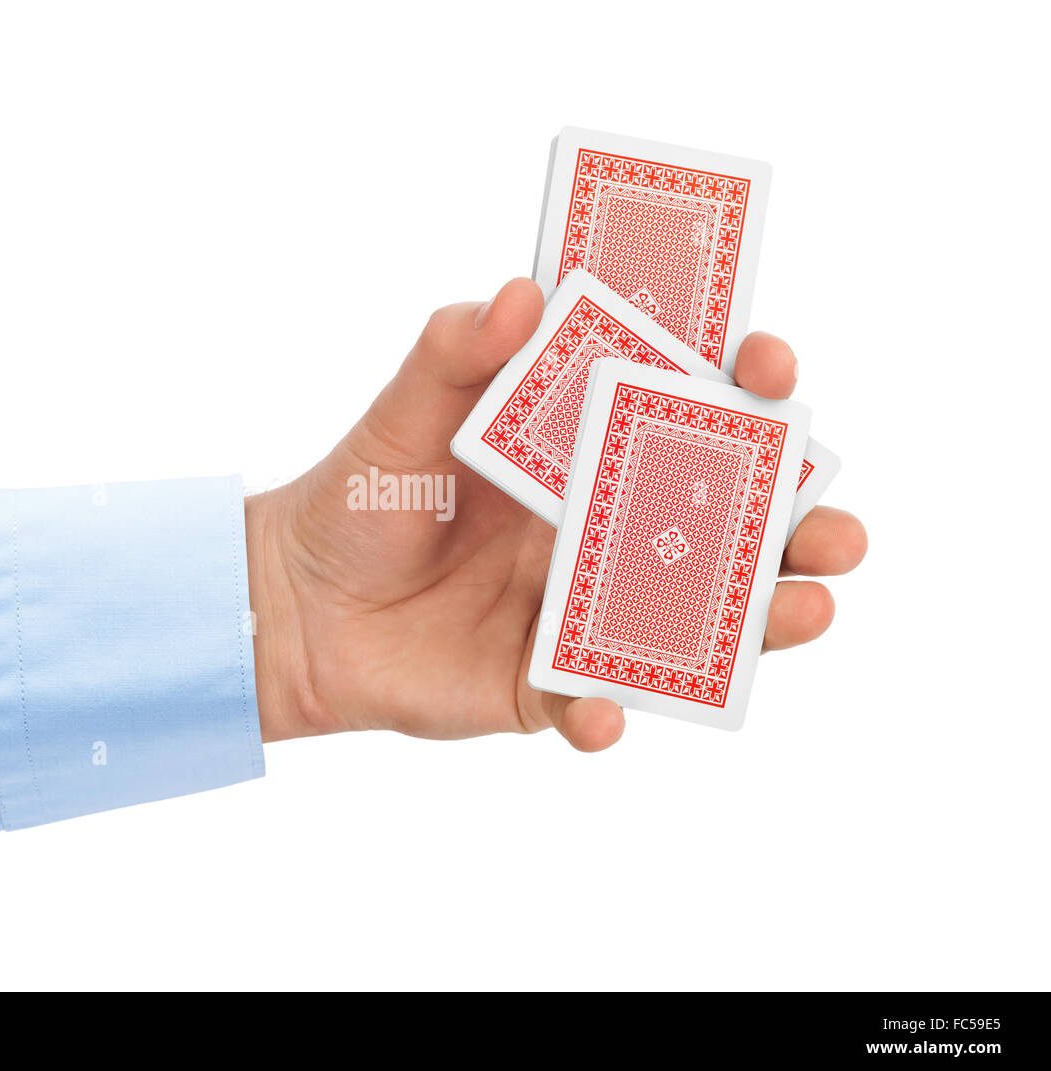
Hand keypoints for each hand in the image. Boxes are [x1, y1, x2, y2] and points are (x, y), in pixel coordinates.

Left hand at [245, 278, 866, 750]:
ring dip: (759, 621)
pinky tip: (601, 713)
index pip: (695, 407)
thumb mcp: (404, 412)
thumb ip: (455, 350)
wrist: (299, 607)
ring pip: (697, 617)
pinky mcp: (548, 681)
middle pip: (731, 521)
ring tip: (806, 612)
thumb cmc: (360, 495)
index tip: (772, 368)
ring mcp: (588, 608)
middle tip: (837, 527)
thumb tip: (521, 290)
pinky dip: (605, 710)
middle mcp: (608, 527)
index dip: (749, 386)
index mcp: (589, 446)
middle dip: (798, 522)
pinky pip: (593, 701)